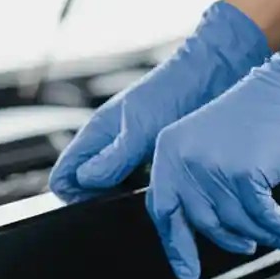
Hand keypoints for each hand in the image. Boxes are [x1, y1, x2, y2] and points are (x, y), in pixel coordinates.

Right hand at [48, 1, 270, 202]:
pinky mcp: (156, 157)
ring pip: (115, 188)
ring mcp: (132, 151)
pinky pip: (142, 185)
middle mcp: (110, 145)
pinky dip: (150, 193)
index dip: (75, 196)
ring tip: (152, 198)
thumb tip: (86, 180)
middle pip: (87, 187)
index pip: (63, 177)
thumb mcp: (140, 128)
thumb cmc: (176, 90)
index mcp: (97, 134)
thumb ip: (112, 157)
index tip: (102, 204)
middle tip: (131, 205)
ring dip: (127, 199)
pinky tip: (168, 192)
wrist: (216, 73)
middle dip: (102, 202)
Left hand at [147, 47, 279, 278]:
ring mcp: (212, 166)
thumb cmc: (258, 114)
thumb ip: (196, 181)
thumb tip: (199, 227)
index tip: (186, 271)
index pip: (162, 209)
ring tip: (275, 236)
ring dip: (259, 234)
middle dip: (225, 240)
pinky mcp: (244, 173)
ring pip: (234, 222)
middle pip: (200, 221)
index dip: (175, 245)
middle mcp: (183, 159)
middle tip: (243, 247)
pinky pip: (261, 217)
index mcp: (168, 150)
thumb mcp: (210, 143)